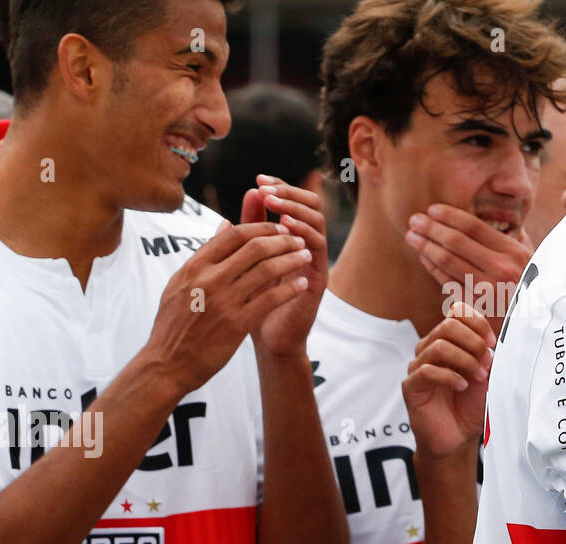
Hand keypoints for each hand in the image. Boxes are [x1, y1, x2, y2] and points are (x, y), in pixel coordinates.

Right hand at [145, 219, 311, 395]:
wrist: (166, 364)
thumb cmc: (173, 325)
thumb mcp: (179, 284)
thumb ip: (203, 255)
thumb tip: (225, 224)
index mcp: (195, 267)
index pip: (235, 234)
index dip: (262, 227)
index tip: (278, 228)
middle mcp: (210, 280)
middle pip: (255, 247)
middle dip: (282, 239)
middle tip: (297, 239)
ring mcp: (224, 302)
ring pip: (267, 269)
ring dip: (292, 259)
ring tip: (305, 256)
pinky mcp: (236, 324)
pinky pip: (271, 299)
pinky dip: (290, 288)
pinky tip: (301, 284)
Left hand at [241, 175, 328, 358]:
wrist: (266, 341)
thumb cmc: (254, 301)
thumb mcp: (247, 260)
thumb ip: (250, 228)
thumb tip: (249, 193)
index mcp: (292, 238)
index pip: (293, 202)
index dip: (279, 188)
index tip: (258, 180)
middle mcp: (307, 245)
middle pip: (311, 205)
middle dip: (288, 192)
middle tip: (266, 187)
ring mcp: (316, 261)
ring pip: (316, 222)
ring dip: (295, 209)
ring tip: (273, 202)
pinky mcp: (319, 278)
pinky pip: (318, 249)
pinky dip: (304, 234)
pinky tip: (285, 227)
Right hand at [403, 301, 493, 459]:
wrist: (457, 437)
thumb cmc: (470, 406)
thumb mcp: (487, 376)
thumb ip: (489, 356)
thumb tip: (498, 339)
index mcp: (448, 342)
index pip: (456, 313)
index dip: (476, 322)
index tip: (492, 342)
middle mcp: (430, 350)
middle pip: (447, 326)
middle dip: (473, 342)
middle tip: (487, 362)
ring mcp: (417, 367)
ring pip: (438, 346)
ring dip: (465, 360)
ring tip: (478, 377)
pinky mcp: (411, 386)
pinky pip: (427, 370)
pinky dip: (450, 377)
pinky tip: (461, 387)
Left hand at [405, 204, 532, 330]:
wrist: (535, 328)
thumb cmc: (534, 292)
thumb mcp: (534, 264)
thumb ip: (520, 244)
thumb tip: (511, 227)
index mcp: (514, 252)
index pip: (475, 227)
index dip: (450, 216)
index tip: (432, 209)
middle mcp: (500, 268)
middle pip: (456, 241)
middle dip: (431, 228)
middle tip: (413, 220)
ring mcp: (485, 289)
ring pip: (447, 261)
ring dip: (425, 246)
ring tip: (411, 236)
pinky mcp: (473, 306)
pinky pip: (446, 282)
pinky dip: (432, 267)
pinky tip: (423, 257)